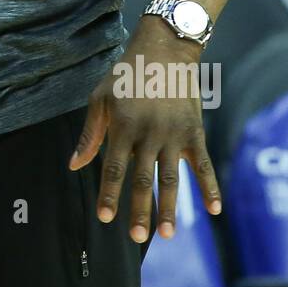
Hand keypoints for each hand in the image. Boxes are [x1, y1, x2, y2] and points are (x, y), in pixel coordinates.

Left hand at [69, 15, 221, 243]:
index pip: (114, 168)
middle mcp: (148, 133)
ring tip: (167, 235)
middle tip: (136, 237)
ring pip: (171, 178)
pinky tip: (213, 211)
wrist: (165, 50)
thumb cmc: (126, 75)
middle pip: (142, 178)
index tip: (105, 217)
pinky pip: (203, 165)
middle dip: (138, 209)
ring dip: (169, 207)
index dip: (109, 194)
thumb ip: (90, 134)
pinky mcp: (195, 133)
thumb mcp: (100, 98)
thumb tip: (74, 166)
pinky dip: (210, 187)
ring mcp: (174, 134)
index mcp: (123, 126)